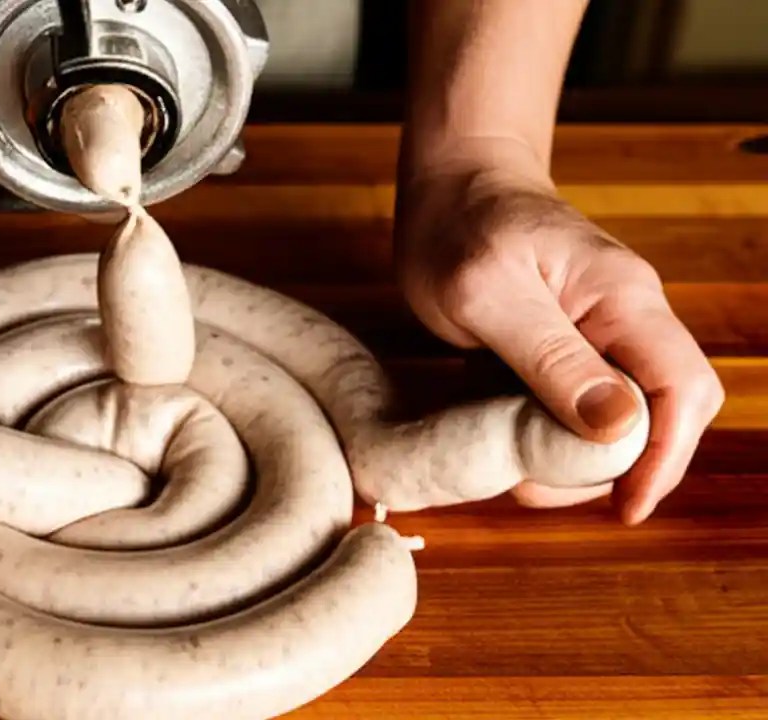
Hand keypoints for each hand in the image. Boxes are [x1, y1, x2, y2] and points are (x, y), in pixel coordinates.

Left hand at [393, 139, 723, 523]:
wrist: (449, 181)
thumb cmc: (460, 225)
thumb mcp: (489, 296)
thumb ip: (552, 358)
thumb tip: (619, 428)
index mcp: (623, 301)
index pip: (685, 390)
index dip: (666, 457)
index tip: (626, 506)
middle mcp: (626, 319)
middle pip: (660, 415)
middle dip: (613, 467)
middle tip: (538, 487)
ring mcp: (598, 332)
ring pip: (616, 418)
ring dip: (573, 456)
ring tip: (513, 466)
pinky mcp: (565, 345)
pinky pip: (574, 404)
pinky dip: (544, 431)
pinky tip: (502, 432)